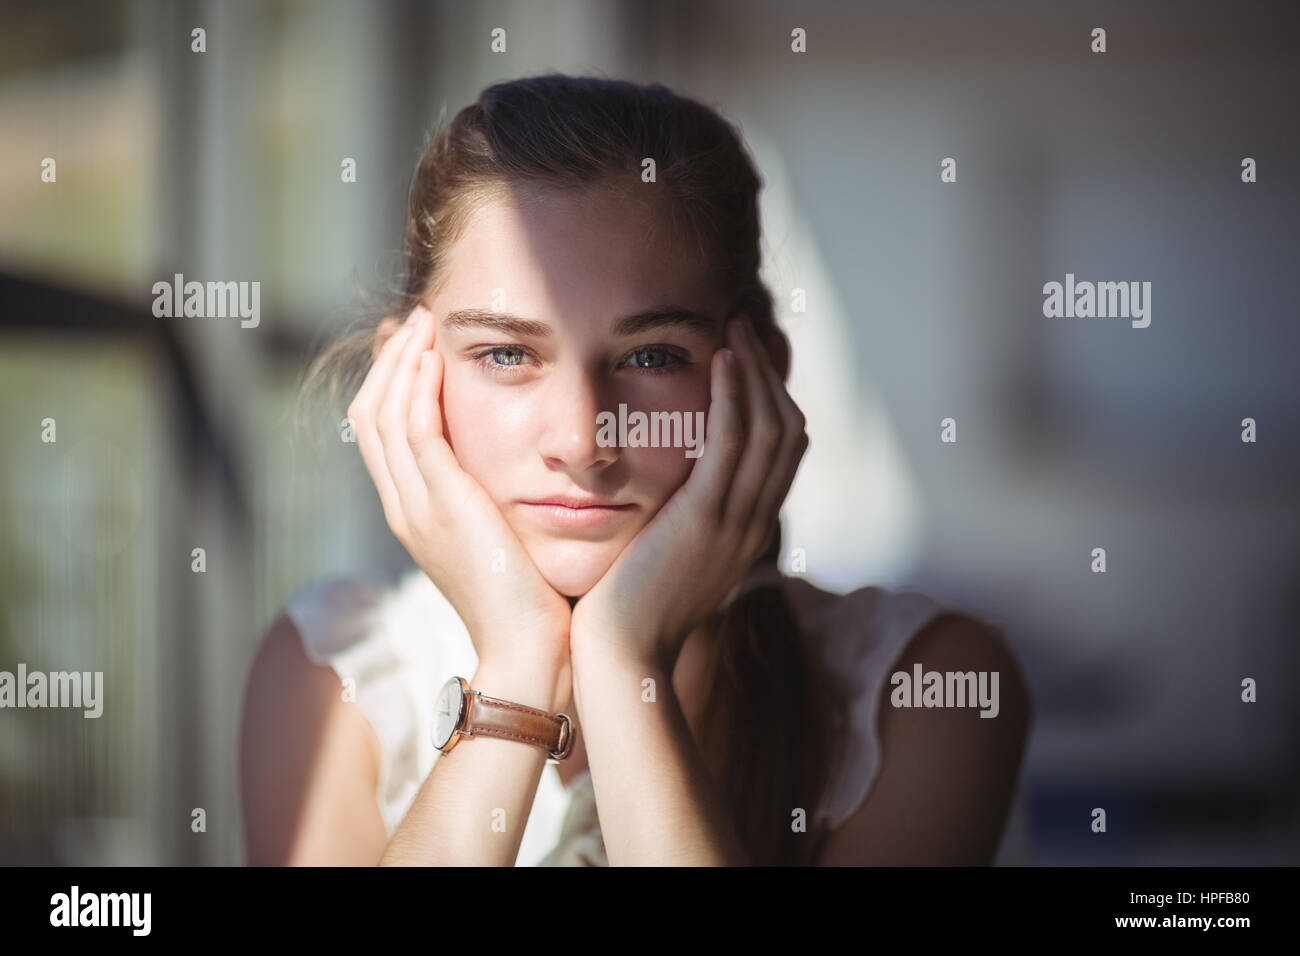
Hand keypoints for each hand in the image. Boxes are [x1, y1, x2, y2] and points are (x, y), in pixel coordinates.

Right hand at [348, 304, 572, 677]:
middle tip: (413, 321)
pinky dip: (419, 386)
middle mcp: (404, 506)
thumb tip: (511, 472)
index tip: (413, 346)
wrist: (528, 650)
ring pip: (383, 413)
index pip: (382, 434)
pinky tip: (438, 356)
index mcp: (414, 514)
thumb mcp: (503, 541)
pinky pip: (415, 429)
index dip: (390, 384)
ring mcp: (416, 506)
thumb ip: (493, 502)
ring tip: (424, 321)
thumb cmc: (531, 602)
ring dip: (402, 361)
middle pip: (370, 415)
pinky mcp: (441, 503)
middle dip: (389, 362)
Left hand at [569, 315, 808, 670]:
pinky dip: (734, 397)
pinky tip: (722, 362)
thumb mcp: (672, 558)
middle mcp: (754, 523)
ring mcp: (735, 522)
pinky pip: (732, 445)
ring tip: (735, 329)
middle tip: (745, 329)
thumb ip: (685, 520)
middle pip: (788, 431)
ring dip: (755, 371)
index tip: (748, 360)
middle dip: (770, 374)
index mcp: (748, 531)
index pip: (784, 452)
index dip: (774, 399)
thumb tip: (676, 489)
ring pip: (769, 430)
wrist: (624, 654)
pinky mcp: (705, 519)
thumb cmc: (632, 609)